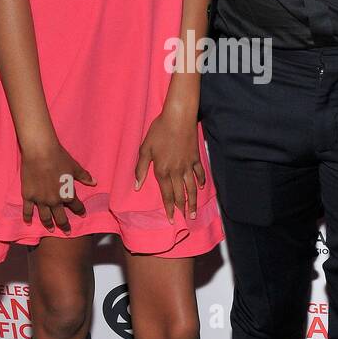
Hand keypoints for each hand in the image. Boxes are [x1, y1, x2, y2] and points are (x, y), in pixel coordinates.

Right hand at [20, 139, 95, 231]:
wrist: (40, 151)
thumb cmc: (59, 157)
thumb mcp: (74, 167)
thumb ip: (84, 176)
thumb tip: (94, 182)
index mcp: (67, 194)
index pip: (76, 206)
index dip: (80, 211)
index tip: (82, 215)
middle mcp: (55, 200)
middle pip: (61, 217)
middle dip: (65, 226)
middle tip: (67, 232)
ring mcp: (40, 200)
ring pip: (45, 217)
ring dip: (49, 225)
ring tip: (51, 230)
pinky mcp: (28, 196)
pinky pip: (28, 210)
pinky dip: (28, 218)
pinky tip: (28, 223)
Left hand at [134, 107, 205, 221]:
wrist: (178, 117)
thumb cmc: (159, 131)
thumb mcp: (145, 149)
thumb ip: (141, 169)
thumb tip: (136, 186)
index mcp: (162, 171)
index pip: (166, 195)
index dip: (168, 209)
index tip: (172, 220)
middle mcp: (176, 171)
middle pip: (180, 195)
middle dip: (182, 209)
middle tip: (185, 220)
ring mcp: (188, 165)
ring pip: (191, 188)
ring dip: (193, 202)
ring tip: (194, 213)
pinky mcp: (196, 158)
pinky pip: (199, 173)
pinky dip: (201, 182)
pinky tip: (201, 188)